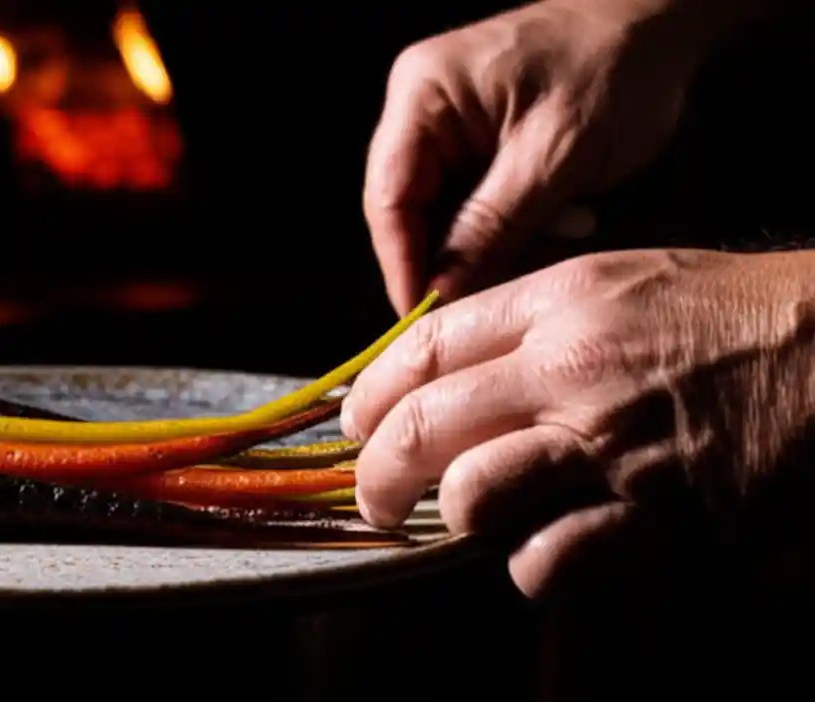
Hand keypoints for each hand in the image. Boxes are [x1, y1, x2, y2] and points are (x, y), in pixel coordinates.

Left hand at [340, 248, 814, 598]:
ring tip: (479, 519)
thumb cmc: (736, 318)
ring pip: (473, 499)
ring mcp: (612, 449)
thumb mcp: (625, 282)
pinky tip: (551, 550)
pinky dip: (534, 566)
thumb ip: (530, 321)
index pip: (423, 348)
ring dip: (461, 520)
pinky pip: (546, 562)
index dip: (371, 394)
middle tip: (376, 496)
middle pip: (424, 427)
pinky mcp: (657, 522)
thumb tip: (446, 371)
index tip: (358, 423)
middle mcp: (573, 372)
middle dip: (378, 472)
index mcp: (561, 303)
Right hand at [362, 0, 746, 315]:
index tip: (424, 321)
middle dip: (452, 256)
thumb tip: (442, 298)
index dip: (401, 265)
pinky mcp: (478, 139)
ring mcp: (448, 122)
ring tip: (555, 233)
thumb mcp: (553, 159)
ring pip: (444, 212)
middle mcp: (421, 107)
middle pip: (409, 209)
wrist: (664, 23)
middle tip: (490, 300)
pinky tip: (561, 217)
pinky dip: (512, 221)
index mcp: (423, 95)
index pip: (388, 199)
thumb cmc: (615, 70)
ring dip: (492, 240)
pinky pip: (474, 200)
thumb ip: (490, 230)